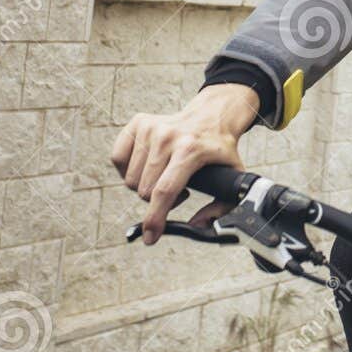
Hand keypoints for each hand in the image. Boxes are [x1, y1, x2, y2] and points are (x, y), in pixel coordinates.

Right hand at [109, 83, 260, 243]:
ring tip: (166, 176)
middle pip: (144, 189)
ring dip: (145, 185)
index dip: (155, 219)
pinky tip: (148, 166)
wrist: (214, 115)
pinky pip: (118, 158)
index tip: (151, 237)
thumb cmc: (220, 148)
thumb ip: (223, 207)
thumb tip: (197, 225)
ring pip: (130, 178)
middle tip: (177, 190)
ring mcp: (151, 128)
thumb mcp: (233, 176)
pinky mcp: (138, 122)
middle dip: (157, 201)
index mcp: (190, 149)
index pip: (164, 191)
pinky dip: (129, 169)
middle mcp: (168, 136)